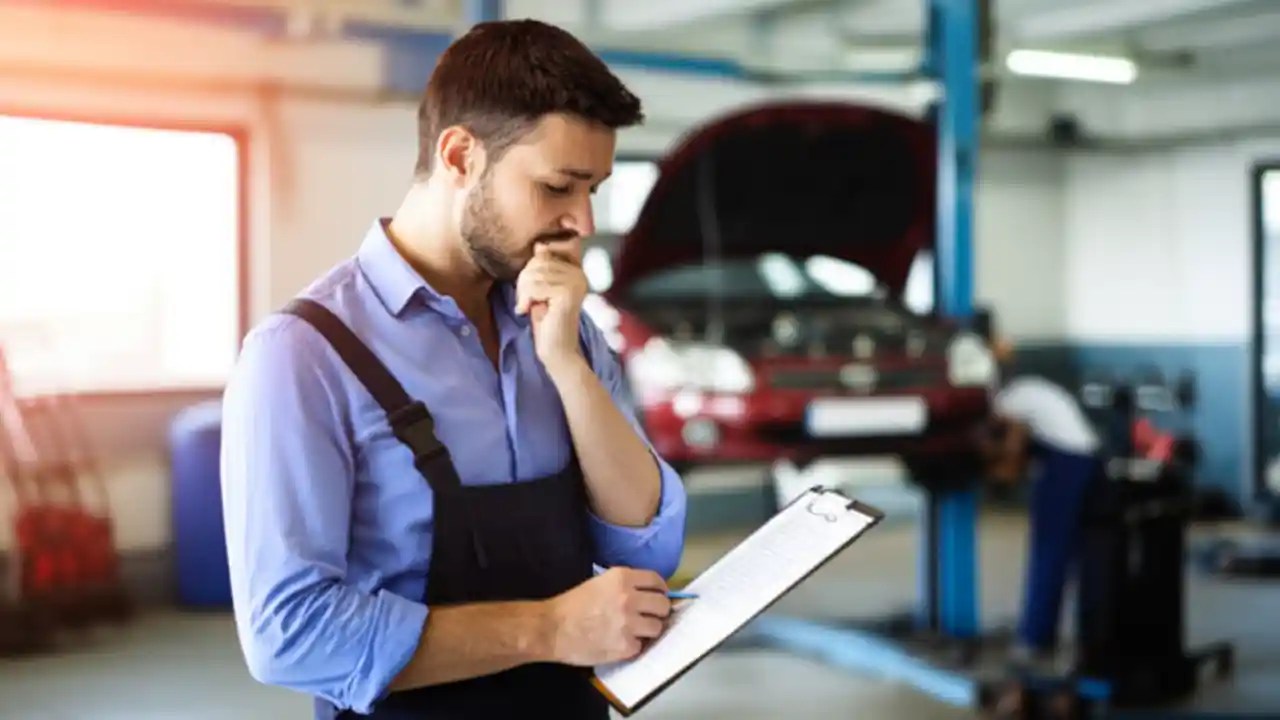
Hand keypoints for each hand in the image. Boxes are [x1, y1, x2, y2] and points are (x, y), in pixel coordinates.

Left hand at [516, 243, 588, 374]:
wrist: (555, 350)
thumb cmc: (545, 321)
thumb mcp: (540, 287)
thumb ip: (540, 267)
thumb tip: (539, 245)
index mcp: (575, 269)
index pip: (548, 249)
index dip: (533, 264)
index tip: (531, 287)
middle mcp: (579, 273)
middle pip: (540, 259)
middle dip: (524, 278)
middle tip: (525, 299)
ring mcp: (576, 282)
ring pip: (535, 272)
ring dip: (523, 290)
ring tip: (526, 305)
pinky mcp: (568, 293)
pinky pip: (536, 285)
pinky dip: (525, 298)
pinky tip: (528, 310)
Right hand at [545, 567, 671, 665]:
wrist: (552, 628)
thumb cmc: (572, 604)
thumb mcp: (600, 582)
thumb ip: (625, 585)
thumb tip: (648, 593)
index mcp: (622, 578)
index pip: (656, 580)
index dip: (660, 590)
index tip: (658, 596)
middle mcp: (629, 598)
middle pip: (663, 605)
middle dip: (658, 611)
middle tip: (648, 616)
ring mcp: (629, 624)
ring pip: (657, 627)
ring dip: (647, 630)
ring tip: (633, 631)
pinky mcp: (626, 646)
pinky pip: (641, 646)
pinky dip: (632, 646)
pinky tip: (618, 642)